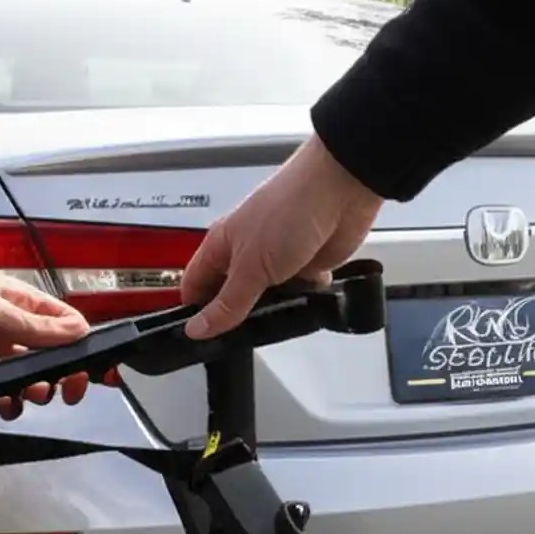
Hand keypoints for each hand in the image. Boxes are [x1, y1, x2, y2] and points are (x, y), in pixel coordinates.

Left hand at [0, 252, 93, 416]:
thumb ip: (29, 327)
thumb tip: (78, 332)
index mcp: (11, 299)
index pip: (60, 321)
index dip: (79, 345)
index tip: (91, 371)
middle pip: (43, 353)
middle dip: (56, 375)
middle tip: (60, 395)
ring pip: (16, 374)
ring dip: (25, 391)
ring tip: (21, 403)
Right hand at [181, 134, 382, 338]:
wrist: (340, 190)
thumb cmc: (288, 210)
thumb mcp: (250, 266)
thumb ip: (227, 303)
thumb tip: (196, 329)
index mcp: (222, 246)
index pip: (195, 286)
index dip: (194, 314)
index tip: (199, 342)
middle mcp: (246, 253)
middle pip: (232, 297)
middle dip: (236, 319)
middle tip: (239, 343)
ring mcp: (278, 261)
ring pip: (267, 300)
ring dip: (273, 311)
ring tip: (276, 327)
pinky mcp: (308, 267)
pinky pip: (299, 295)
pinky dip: (302, 303)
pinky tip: (305, 311)